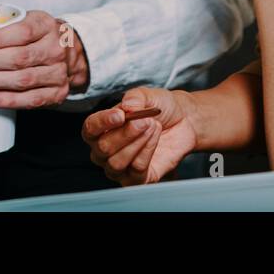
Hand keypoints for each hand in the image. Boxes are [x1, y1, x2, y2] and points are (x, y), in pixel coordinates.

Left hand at [0, 10, 85, 108]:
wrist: (72, 53)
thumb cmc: (41, 36)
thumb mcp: (29, 21)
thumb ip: (5, 27)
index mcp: (46, 26)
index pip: (20, 32)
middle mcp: (55, 49)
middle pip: (18, 58)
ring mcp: (58, 73)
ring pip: (22, 80)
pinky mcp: (57, 93)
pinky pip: (30, 99)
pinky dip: (6, 100)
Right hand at [82, 87, 197, 185]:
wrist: (184, 120)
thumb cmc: (161, 107)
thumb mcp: (147, 95)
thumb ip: (135, 97)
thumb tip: (127, 106)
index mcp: (102, 128)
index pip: (90, 129)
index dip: (102, 123)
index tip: (120, 115)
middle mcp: (106, 150)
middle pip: (103, 148)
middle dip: (125, 133)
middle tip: (144, 120)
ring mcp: (120, 167)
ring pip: (116, 163)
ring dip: (137, 143)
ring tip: (152, 126)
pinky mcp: (137, 178)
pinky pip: (136, 171)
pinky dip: (147, 152)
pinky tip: (155, 138)